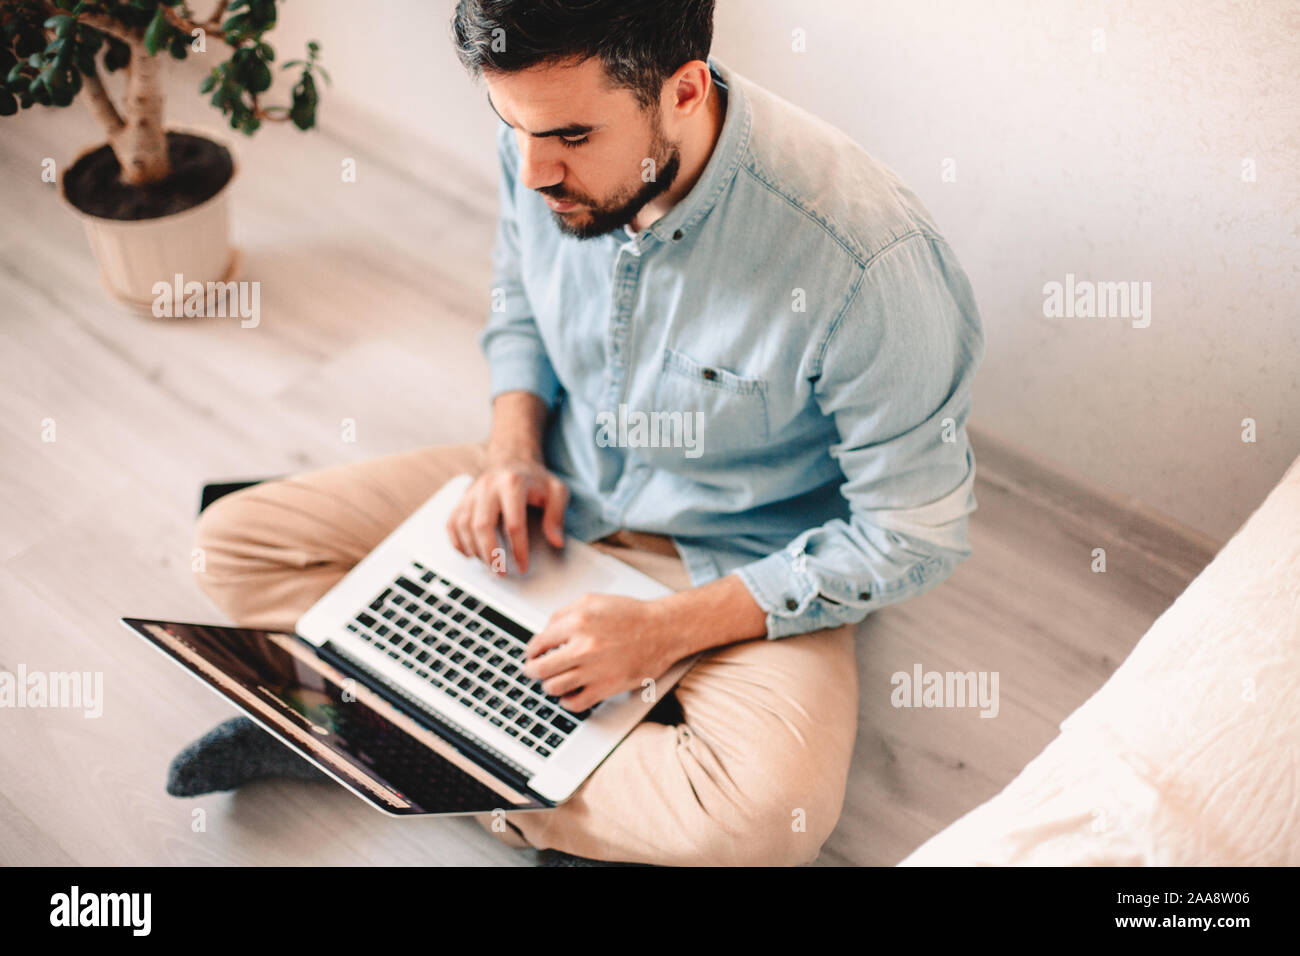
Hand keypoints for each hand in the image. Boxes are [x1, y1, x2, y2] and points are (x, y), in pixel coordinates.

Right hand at [446, 456, 567, 573]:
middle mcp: (488, 486)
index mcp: (513, 483)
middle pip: (482, 526)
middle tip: (501, 572)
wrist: (512, 459)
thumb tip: (556, 541)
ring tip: (490, 565)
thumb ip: (557, 516)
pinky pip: (452, 523)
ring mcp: (472, 493)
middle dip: (491, 554)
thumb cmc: (535, 479)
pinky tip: (471, 553)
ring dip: (475, 551)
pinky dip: (458, 542)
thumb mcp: (556, 491)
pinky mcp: (462, 499)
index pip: (513, 524)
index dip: (518, 549)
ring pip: (464, 526)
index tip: (522, 566)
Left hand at [523, 593, 677, 712]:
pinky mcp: (606, 687)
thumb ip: (564, 613)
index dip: (531, 651)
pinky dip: (566, 702)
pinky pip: (575, 703)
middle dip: (532, 671)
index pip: (538, 644)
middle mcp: (583, 647)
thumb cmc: (632, 615)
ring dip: (548, 686)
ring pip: (553, 687)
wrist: (663, 630)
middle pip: (540, 669)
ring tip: (552, 681)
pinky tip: (568, 694)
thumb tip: (545, 631)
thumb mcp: (593, 601)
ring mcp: (594, 670)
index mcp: (577, 622)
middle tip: (533, 670)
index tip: (532, 655)